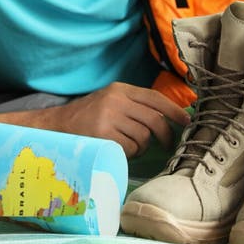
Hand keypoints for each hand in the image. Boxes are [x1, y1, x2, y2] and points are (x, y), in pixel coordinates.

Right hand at [59, 82, 189, 157]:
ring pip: (143, 136)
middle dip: (165, 135)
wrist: (57, 126)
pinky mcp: (103, 135)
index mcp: (120, 89)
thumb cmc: (88, 117)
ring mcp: (109, 117)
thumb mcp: (110, 102)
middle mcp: (116, 100)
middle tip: (166, 145)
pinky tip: (119, 151)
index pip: (154, 97)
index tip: (186, 121)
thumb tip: (167, 118)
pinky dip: (129, 153)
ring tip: (131, 147)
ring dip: (142, 147)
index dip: (174, 110)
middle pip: (154, 119)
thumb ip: (134, 105)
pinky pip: (130, 148)